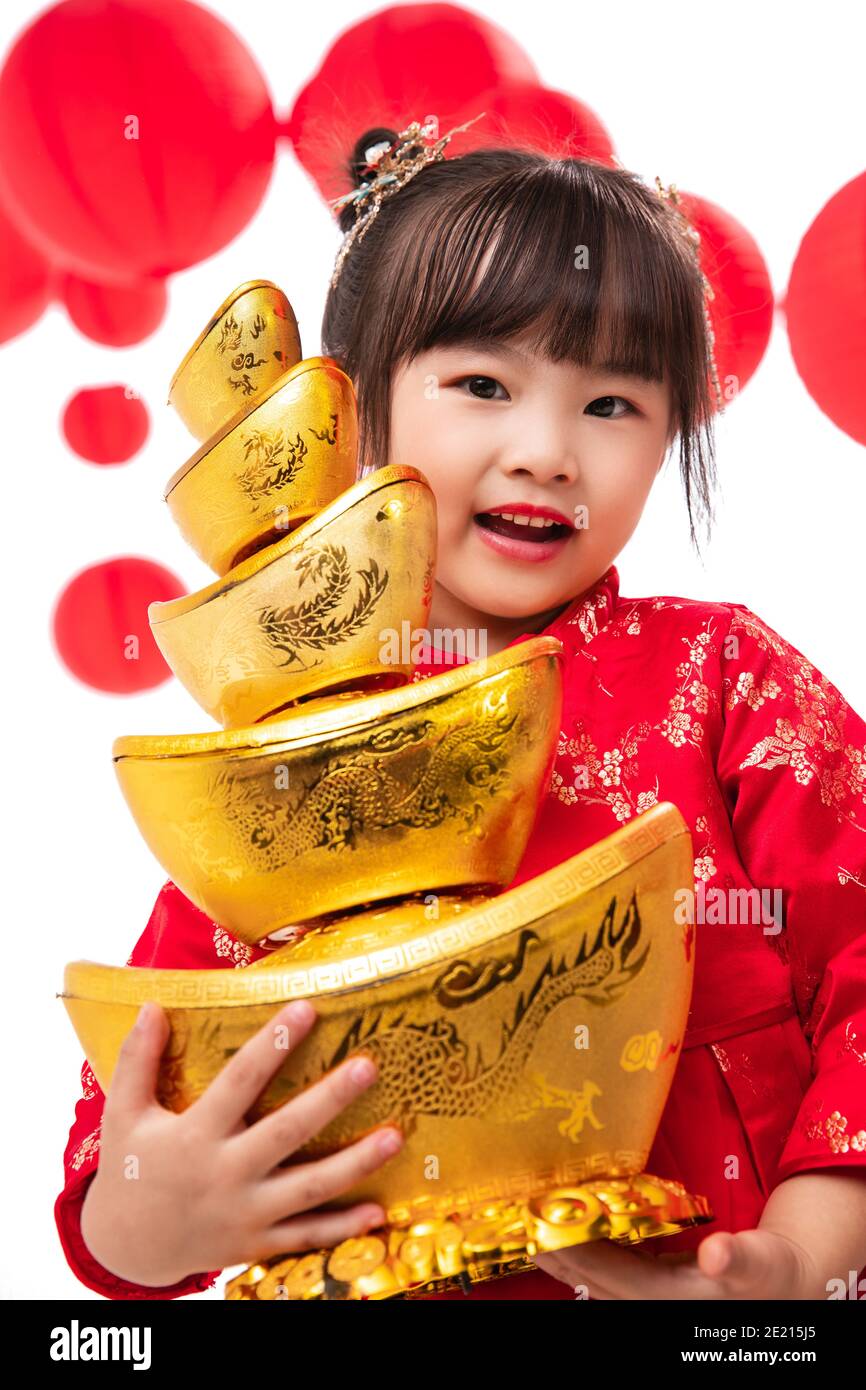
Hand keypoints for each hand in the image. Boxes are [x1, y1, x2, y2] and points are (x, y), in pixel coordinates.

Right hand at [80, 998, 402, 1286]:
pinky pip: (306, 1236)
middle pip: (286, 1132)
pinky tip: (379, 1210)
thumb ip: (136, 1060)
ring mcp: (245, 1213)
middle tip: (368, 1066)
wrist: (127, 1248)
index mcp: (195, 1135)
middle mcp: (225, 1174)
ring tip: (395, 1136)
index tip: (307, 1008)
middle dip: (329, 1099)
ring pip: (309, 1187)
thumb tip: (152, 1005)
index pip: (239, 1081)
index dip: (273, 1043)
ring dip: (355, 1163)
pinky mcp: (256, 1244)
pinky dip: (343, 1227)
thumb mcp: (123, 1113)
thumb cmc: (130, 1170)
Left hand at [534, 1226, 819, 1299]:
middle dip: (555, 1251)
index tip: (543, 1223)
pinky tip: (570, 1237)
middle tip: (518, 1220)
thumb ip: (740, 1258)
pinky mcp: (653, 1291)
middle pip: (590, 1279)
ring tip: (530, 1228)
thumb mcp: (762, 1263)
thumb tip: (716, 1252)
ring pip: (594, 1280)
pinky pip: (608, 1275)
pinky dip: (585, 1255)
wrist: (786, 1292)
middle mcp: (651, 1305)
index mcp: (669, 1300)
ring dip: (563, 1256)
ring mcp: (649, 1300)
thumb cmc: (774, 1275)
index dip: (574, 1248)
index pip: (609, 1272)